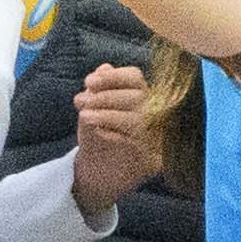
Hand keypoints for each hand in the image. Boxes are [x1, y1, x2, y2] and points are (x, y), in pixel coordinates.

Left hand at [68, 61, 158, 213]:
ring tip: (85, 116)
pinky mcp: (153, 160)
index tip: (89, 82)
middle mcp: (154, 114)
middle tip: (83, 102)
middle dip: (106, 97)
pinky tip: (98, 132)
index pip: (135, 78)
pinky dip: (114, 133)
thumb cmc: (97, 137)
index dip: (113, 77)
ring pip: (139, 118)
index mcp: (141, 97)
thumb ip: (99, 89)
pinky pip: (137, 142)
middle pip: (138, 96)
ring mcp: (156, 138)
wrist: (97, 173)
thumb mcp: (93, 109)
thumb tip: (104, 68)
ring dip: (108, 114)